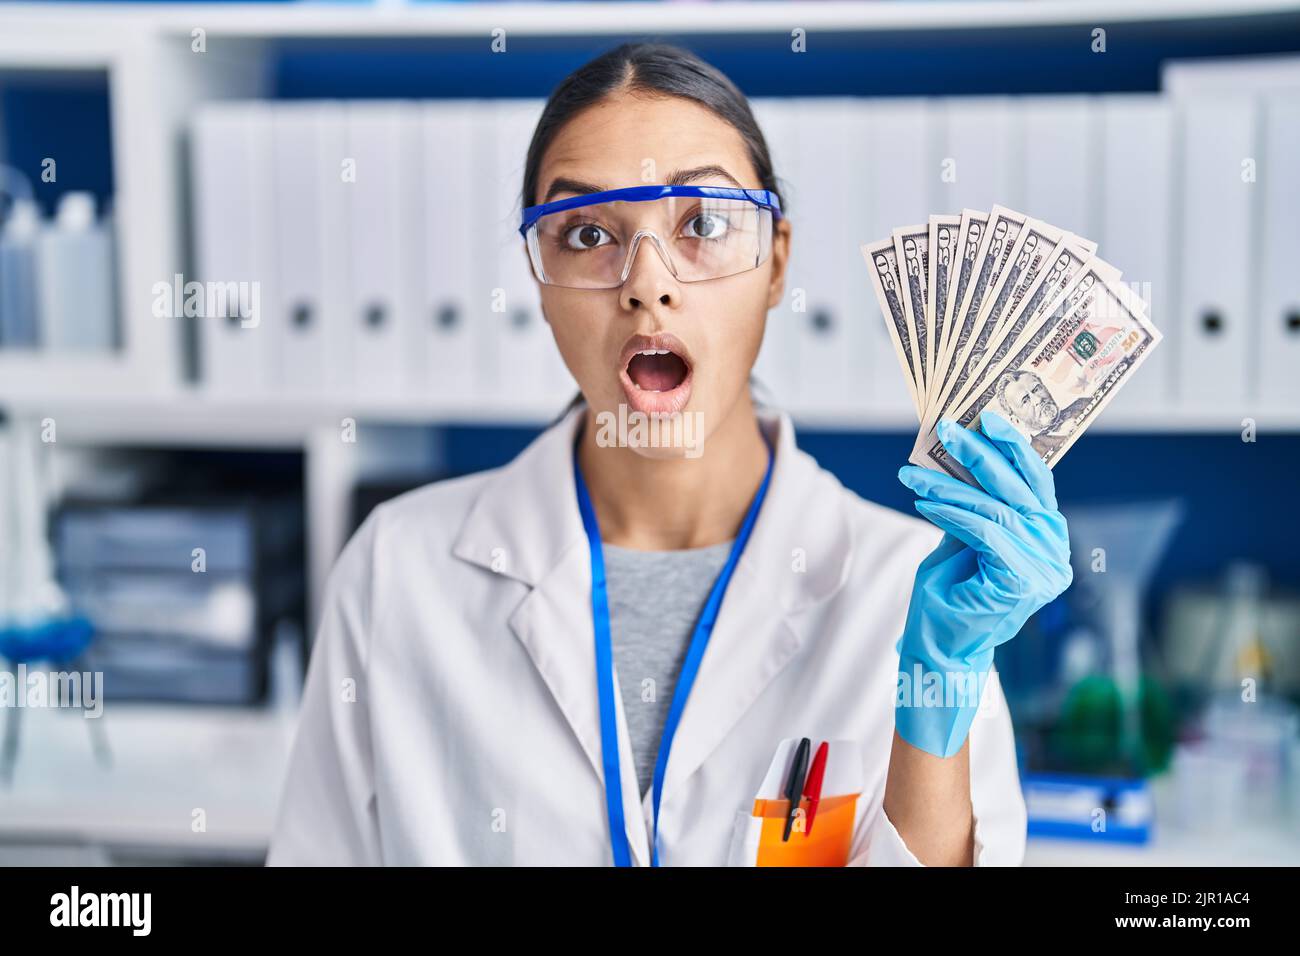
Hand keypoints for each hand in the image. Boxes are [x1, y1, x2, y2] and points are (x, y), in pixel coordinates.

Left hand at [893, 410, 1071, 757]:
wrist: (940, 648)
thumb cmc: (950, 593)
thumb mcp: (963, 536)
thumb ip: (975, 503)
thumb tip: (964, 452)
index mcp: (1048, 536)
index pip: (1036, 482)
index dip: (1014, 447)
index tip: (986, 417)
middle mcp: (1055, 551)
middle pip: (1018, 489)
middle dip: (978, 454)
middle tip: (945, 428)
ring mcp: (1044, 568)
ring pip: (994, 508)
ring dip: (947, 485)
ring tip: (910, 474)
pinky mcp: (1022, 580)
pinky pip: (984, 531)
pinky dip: (951, 511)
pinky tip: (923, 500)